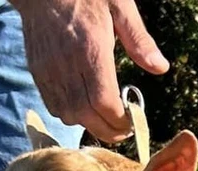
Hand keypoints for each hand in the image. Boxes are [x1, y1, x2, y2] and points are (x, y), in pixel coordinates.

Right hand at [12, 0, 168, 142]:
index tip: (133, 122)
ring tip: (105, 120)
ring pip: (68, 115)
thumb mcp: (118, 5)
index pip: (104, 102)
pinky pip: (52, 105)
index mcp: (90, 51)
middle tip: (123, 130)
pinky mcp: (37, 71)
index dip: (120, 121)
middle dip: (108, 131)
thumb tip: (161, 68)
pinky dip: (70, 114)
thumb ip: (139, 39)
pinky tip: (84, 108)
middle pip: (86, 116)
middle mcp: (66, 65)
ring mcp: (48, 70)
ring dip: (89, 124)